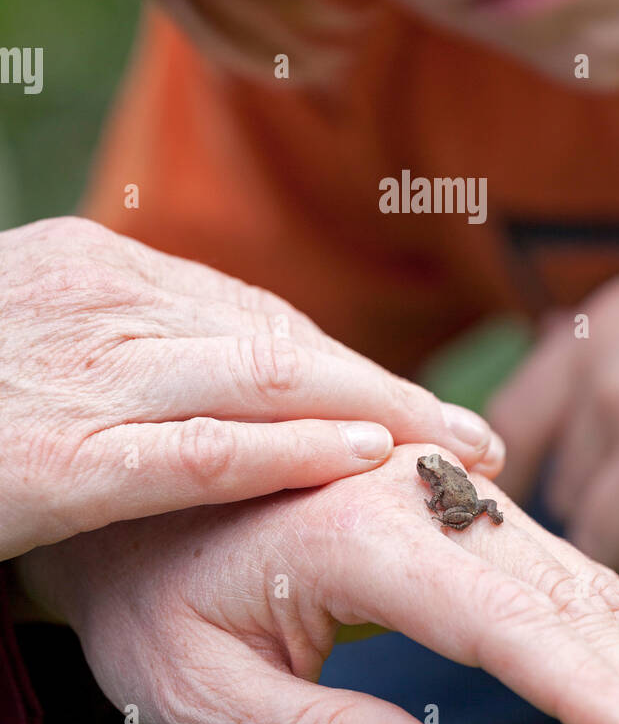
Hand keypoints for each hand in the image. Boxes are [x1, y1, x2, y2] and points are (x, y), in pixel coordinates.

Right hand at [0, 216, 500, 558]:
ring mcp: (80, 373)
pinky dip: (285, 451)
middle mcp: (98, 300)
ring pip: (258, 380)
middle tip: (471, 432)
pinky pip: (193, 446)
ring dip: (370, 415)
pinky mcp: (58, 454)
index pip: (254, 317)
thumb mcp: (38, 336)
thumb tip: (229, 370)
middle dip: (384, 389)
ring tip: (454, 452)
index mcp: (95, 265)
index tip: (417, 406)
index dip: (346, 367)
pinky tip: (363, 459)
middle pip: (276, 342)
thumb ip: (128, 342)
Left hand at [16, 444, 618, 723]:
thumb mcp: (198, 685)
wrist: (143, 500)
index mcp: (356, 533)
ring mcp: (443, 495)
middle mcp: (418, 496)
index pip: (501, 623)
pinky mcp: (454, 509)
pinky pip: (551, 569)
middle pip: (564, 600)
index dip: (593, 698)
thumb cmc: (157, 599)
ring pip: (574, 581)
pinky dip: (608, 638)